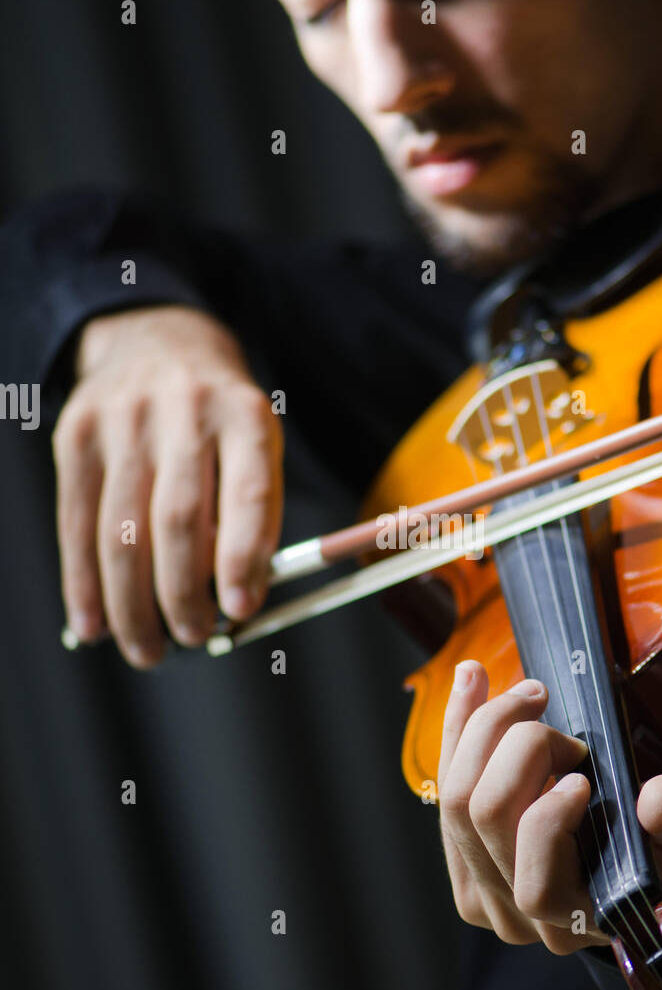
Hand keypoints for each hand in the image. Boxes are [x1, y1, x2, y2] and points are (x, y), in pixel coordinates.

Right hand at [52, 305, 283, 666]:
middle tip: (193, 638)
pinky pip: (76, 523)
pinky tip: (94, 623)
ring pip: (121, 531)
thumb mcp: (257, 445)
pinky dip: (84, 582)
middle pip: (177, 519)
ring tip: (148, 648)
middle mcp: (184, 410)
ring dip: (132, 604)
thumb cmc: (219, 418)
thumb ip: (253, 517)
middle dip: (182, 593)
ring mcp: (124, 420)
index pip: (247, 492)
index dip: (242, 557)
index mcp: (244, 415)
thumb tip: (236, 603)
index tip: (240, 609)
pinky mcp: (76, 434)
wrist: (156, 341)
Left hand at [437, 660, 661, 953]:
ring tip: (525, 692)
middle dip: (518, 746)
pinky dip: (456, 731)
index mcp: (588, 916)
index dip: (548, 818)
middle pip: (486, 821)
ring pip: (456, 802)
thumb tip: (655, 800)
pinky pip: (443, 790)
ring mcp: (488, 893)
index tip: (584, 770)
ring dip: (481, 729)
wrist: (657, 851)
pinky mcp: (465, 861)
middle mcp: (528, 918)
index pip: (539, 884)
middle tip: (554, 708)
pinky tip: (474, 685)